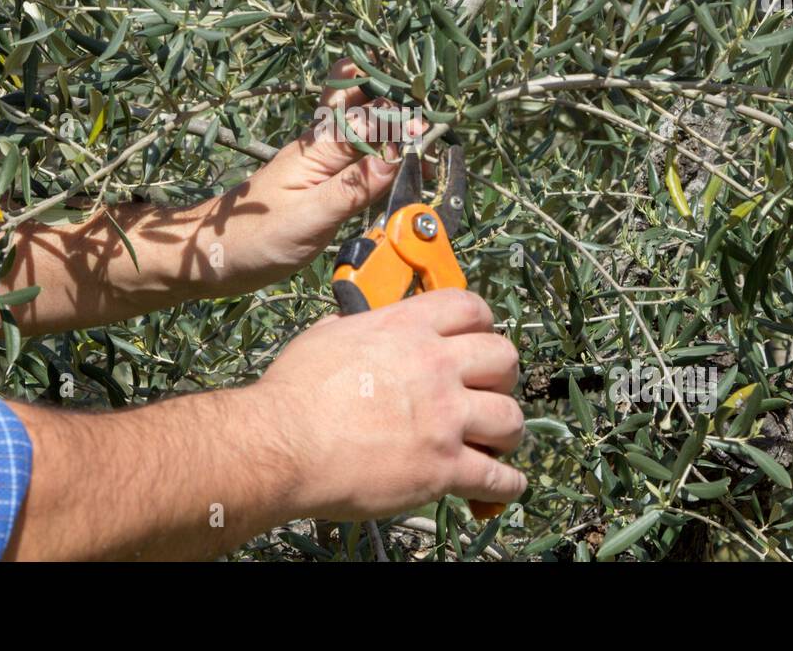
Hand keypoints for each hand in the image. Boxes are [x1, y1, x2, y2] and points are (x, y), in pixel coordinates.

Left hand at [200, 58, 424, 295]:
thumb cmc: (254, 238)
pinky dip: (386, 157)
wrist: (214, 256)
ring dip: (396, 128)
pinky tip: (403, 164)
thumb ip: (351, 189)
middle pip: (366, 105)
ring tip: (428, 139)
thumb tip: (395, 157)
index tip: (429, 127)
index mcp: (318, 146)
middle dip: (400, 104)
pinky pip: (362, 160)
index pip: (367, 114)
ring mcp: (324, 163)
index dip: (399, 114)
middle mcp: (323, 146)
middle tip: (435, 119)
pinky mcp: (325, 184)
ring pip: (367, 130)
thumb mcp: (307, 219)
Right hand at [254, 289, 525, 519]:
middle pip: (504, 358)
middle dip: (503, 377)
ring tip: (494, 442)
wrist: (281, 444)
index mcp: (407, 328)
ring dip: (506, 432)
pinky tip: (502, 486)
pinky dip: (506, 485)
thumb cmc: (293, 393)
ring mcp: (444, 417)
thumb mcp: (326, 336)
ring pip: (511, 418)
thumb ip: (356, 329)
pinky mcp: (442, 467)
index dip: (483, 324)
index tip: (480, 339)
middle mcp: (434, 366)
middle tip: (488, 392)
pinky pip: (497, 477)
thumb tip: (353, 325)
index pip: (471, 307)